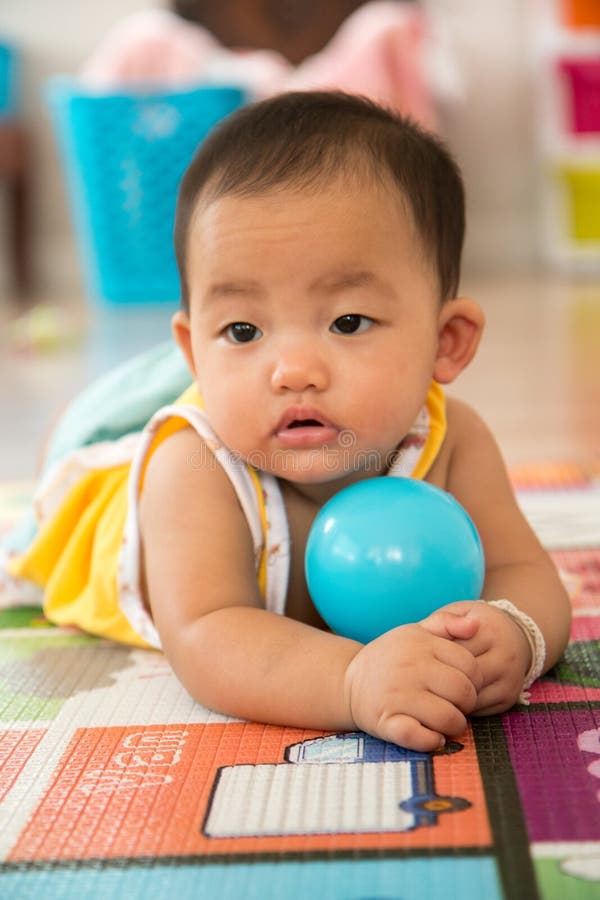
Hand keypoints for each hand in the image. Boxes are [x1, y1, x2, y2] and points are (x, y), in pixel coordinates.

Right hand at [344, 620, 482, 751]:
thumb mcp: (415, 632)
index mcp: (420, 643)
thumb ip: (447, 623)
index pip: (470, 666)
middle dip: (467, 704)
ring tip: (445, 720)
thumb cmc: (391, 657)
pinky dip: (432, 741)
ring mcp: (397, 695)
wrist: (349, 681)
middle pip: (463, 693)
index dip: (475, 680)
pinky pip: (421, 738)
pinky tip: (432, 736)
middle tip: (456, 705)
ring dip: (454, 726)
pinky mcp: (386, 721)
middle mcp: (409, 667)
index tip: (463, 685)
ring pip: (448, 718)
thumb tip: (476, 625)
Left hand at [421, 601, 531, 714]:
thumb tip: (426, 635)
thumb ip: (441, 622)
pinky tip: (449, 698)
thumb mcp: (460, 614)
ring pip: (471, 696)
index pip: (454, 651)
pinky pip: (479, 709)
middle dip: (440, 679)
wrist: (515, 636)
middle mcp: (505, 655)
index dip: (433, 657)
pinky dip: (462, 707)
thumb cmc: (475, 624)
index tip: (420, 660)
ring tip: (432, 691)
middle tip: (421, 681)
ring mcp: (510, 679)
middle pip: (463, 676)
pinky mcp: (510, 698)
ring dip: (450, 697)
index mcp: (489, 629)